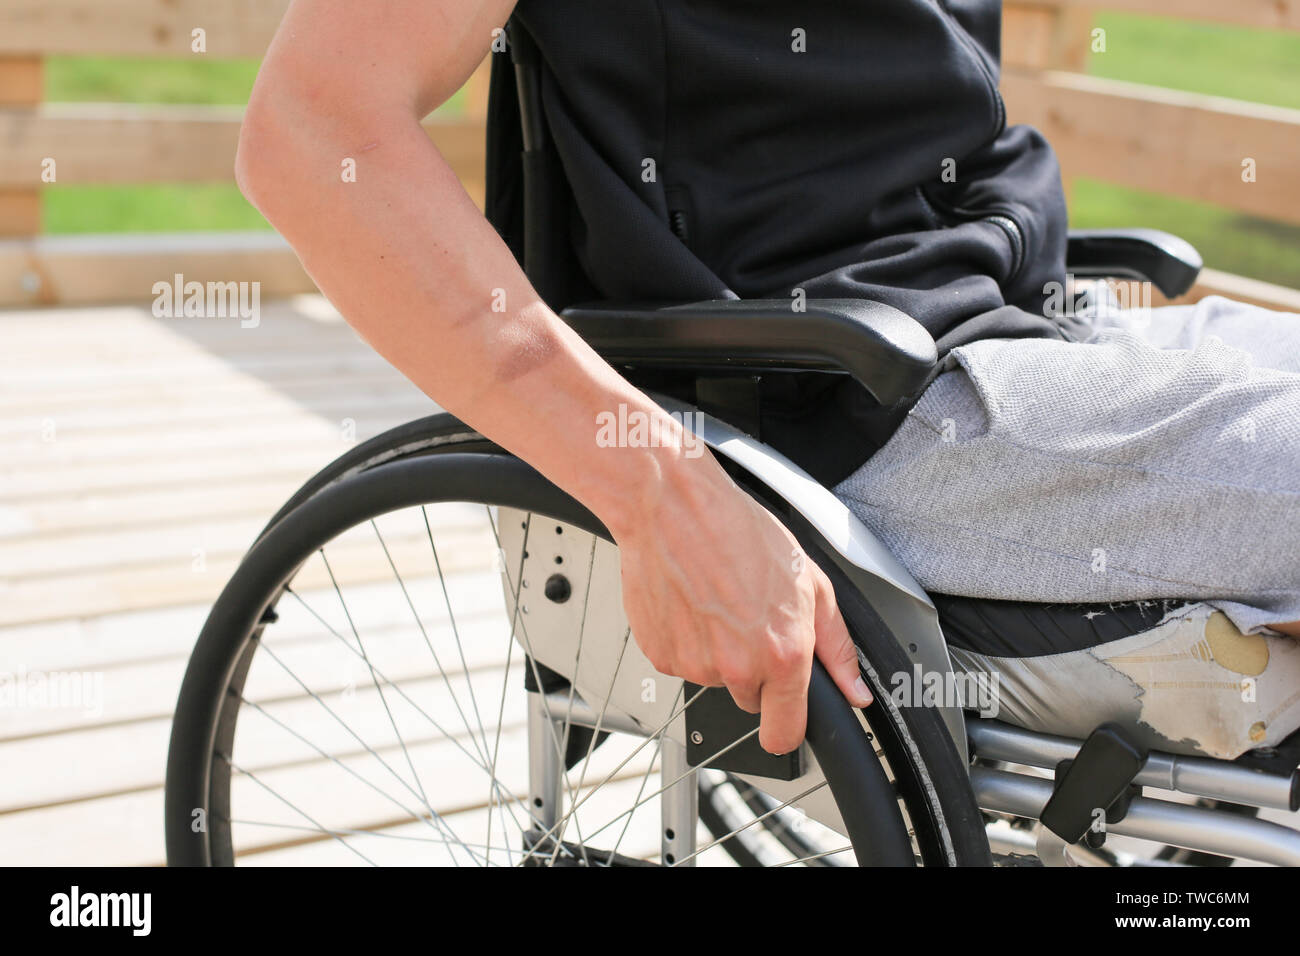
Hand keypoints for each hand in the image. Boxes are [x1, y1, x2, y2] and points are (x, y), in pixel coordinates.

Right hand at [611, 454, 872, 754]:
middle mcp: (737, 667)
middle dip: (754, 671)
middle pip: (750, 700)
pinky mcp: (660, 654)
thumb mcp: (810, 582)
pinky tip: (692, 602)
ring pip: (715, 678)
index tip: (786, 715)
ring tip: (718, 601)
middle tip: (749, 620)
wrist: (672, 506)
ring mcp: (694, 664)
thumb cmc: (737, 531)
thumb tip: (855, 690)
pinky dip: (687, 641)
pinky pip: (682, 662)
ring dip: (719, 652)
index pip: (785, 734)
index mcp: (782, 654)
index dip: (788, 727)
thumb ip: (837, 647)